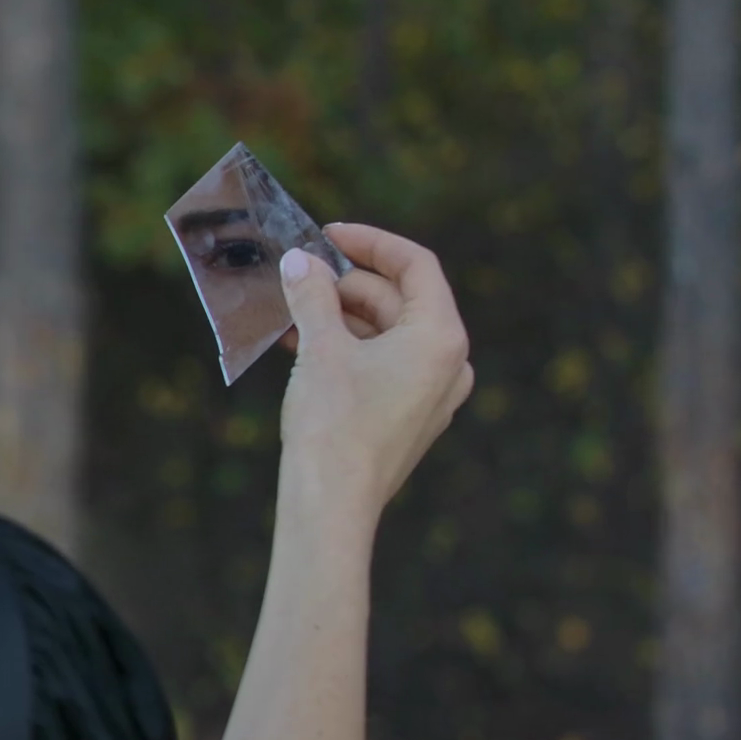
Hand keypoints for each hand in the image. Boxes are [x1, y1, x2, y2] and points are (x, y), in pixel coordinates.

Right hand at [276, 223, 472, 519]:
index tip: (327, 235)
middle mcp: (447, 363)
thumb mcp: (320, 348)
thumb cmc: (333, 425)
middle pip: (399, 299)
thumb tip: (301, 262)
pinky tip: (301, 343)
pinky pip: (380, 364)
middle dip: (346, 283)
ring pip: (386, 334)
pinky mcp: (407, 417)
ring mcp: (430, 394)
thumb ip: (313, 295)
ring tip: (292, 308)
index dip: (371, 242)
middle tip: (299, 274)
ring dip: (339, 316)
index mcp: (440, 337)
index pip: (416, 265)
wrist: (331, 504)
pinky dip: (345, 348)